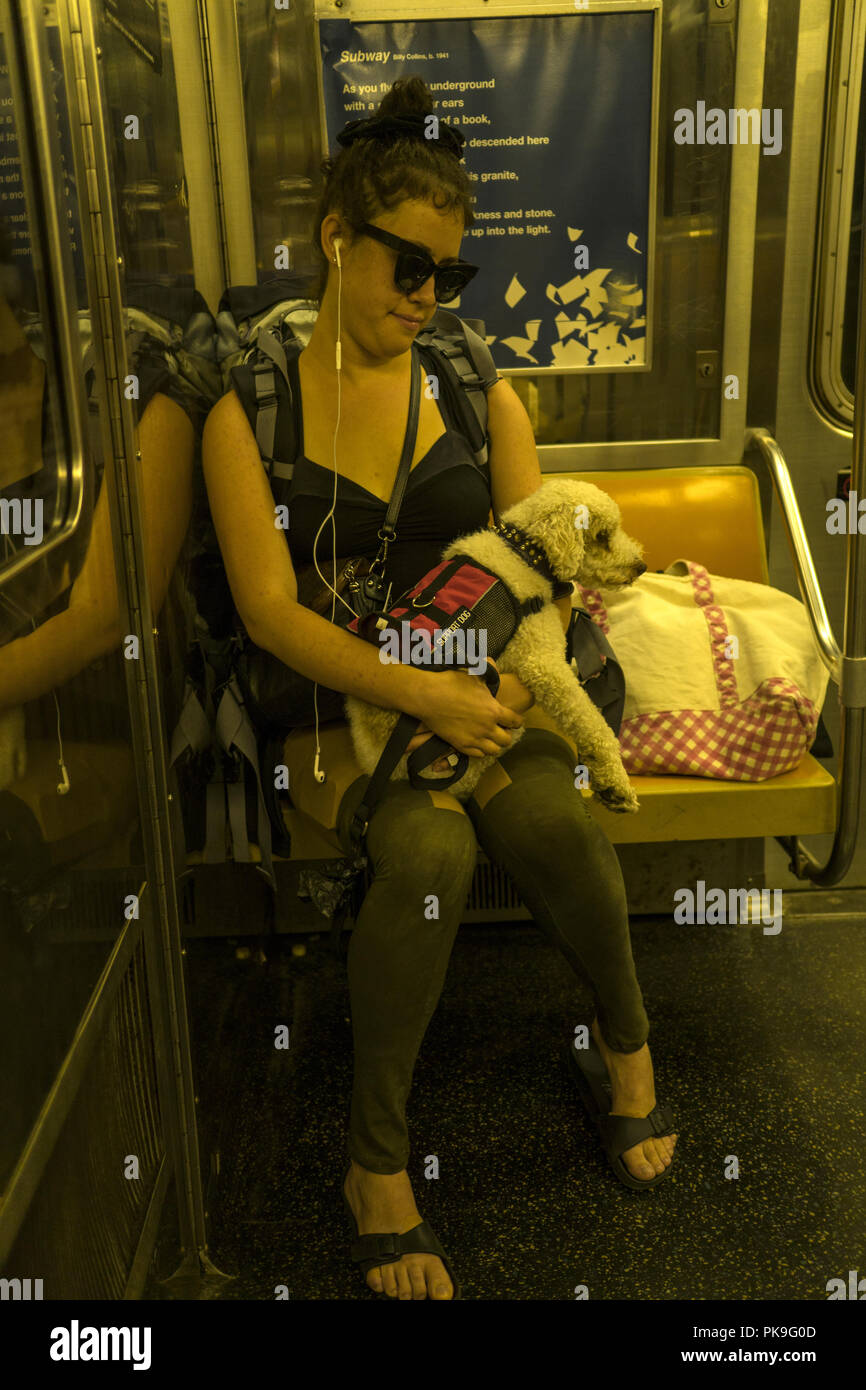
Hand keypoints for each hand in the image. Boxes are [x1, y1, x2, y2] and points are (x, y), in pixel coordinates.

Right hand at [405, 659, 529, 766]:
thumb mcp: (475, 672)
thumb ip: (490, 669)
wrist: (429, 696)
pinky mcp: (461, 745)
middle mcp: (487, 728)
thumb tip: (496, 666)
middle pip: (507, 740)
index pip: (515, 721)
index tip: (514, 720)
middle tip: (501, 729)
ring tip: (491, 738)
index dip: (517, 721)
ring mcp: (474, 738)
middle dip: (506, 734)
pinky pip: (478, 755)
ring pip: (494, 751)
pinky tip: (478, 743)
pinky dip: (480, 751)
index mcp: (494, 711)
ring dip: (494, 745)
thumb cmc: (452, 682)